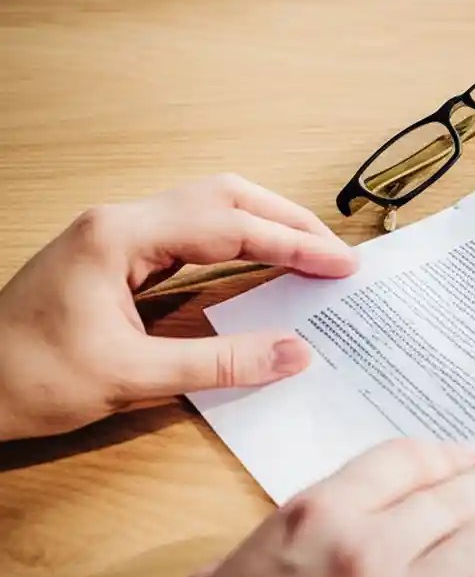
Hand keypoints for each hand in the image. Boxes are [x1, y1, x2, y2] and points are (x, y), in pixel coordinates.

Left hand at [0, 174, 357, 440]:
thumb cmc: (27, 379)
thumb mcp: (130, 378)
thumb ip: (219, 363)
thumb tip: (294, 353)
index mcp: (120, 237)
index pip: (230, 226)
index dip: (294, 245)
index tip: (341, 263)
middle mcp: (120, 221)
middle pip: (225, 196)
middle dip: (288, 221)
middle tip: (337, 255)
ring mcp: (116, 233)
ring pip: (209, 206)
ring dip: (265, 224)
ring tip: (312, 255)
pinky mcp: (116, 253)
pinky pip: (191, 232)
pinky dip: (237, 241)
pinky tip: (261, 264)